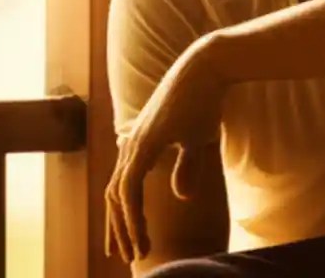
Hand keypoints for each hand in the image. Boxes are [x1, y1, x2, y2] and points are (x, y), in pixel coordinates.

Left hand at [104, 35, 225, 263]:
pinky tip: (139, 231)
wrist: (210, 68)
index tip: (129, 241)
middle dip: (119, 229)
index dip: (123, 217)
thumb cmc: (205, 98)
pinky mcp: (144, 143)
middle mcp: (131, 144)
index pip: (122, 187)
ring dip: (125, 227)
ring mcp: (135, 143)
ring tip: (135, 252)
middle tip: (126, 256)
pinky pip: (131, 188)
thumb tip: (181, 197)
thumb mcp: (195, 139)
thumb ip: (186, 167)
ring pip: (119, 197)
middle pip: (114, 196)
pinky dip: (133, 213)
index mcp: (140, 144)